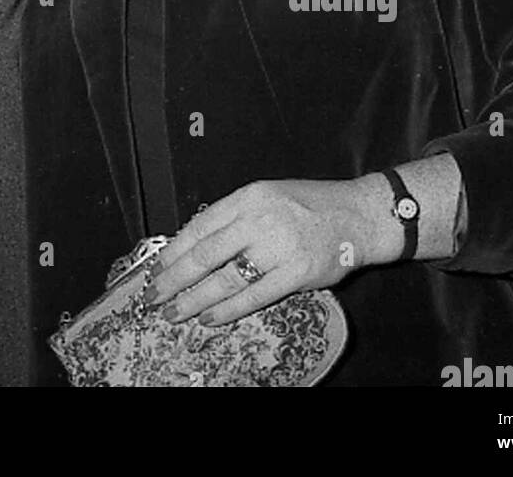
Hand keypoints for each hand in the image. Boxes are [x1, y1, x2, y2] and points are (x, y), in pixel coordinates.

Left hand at [143, 177, 384, 326]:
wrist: (358, 215)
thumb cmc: (310, 205)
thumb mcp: (267, 196)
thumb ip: (234, 217)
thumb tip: (195, 244)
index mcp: (249, 197)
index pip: (200, 226)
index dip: (174, 250)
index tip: (156, 268)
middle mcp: (260, 219)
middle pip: (206, 254)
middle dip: (175, 278)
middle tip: (154, 295)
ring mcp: (279, 247)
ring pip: (226, 279)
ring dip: (195, 299)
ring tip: (176, 312)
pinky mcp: (297, 274)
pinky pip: (255, 296)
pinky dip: (229, 309)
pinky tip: (210, 316)